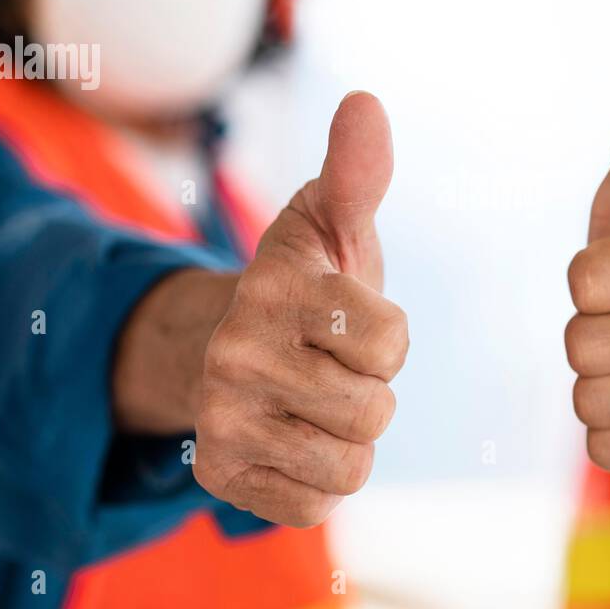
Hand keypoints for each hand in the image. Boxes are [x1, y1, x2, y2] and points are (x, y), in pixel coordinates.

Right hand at [194, 92, 407, 526]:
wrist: (242, 342)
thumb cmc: (308, 281)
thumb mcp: (333, 221)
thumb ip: (357, 171)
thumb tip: (366, 102)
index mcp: (272, 291)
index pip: (388, 343)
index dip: (389, 339)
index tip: (353, 322)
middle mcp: (233, 356)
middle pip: (373, 412)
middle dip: (372, 393)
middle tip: (336, 369)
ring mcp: (220, 421)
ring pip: (349, 465)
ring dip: (351, 439)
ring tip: (319, 404)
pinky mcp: (220, 477)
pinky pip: (317, 507)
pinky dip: (322, 481)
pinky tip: (296, 440)